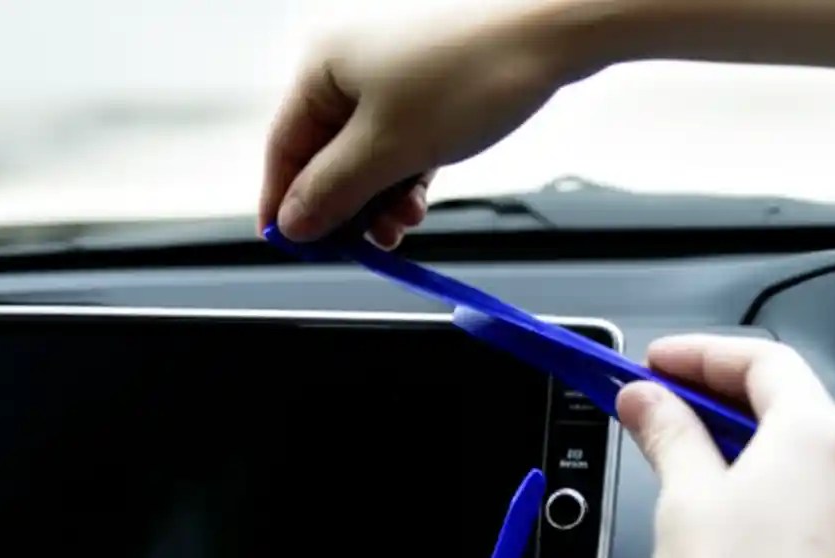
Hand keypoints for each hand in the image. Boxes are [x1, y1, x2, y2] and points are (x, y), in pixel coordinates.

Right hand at [258, 6, 564, 246]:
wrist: (552, 32)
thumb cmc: (470, 74)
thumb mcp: (388, 149)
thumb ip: (332, 191)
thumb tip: (294, 222)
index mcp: (323, 66)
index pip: (284, 146)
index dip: (282, 202)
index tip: (288, 245)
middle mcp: (351, 64)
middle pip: (327, 153)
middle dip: (343, 207)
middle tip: (355, 247)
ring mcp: (394, 73)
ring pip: (369, 153)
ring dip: (379, 199)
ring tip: (399, 228)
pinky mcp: (432, 85)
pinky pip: (402, 142)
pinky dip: (406, 177)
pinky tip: (418, 202)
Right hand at [616, 335, 834, 557]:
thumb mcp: (684, 495)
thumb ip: (668, 432)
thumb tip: (648, 399)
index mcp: (820, 438)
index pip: (763, 360)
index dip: (701, 353)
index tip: (656, 362)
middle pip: (785, 407)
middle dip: (716, 399)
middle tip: (658, 405)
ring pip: (799, 460)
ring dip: (740, 447)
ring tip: (681, 462)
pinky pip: (811, 507)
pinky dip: (766, 494)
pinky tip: (723, 518)